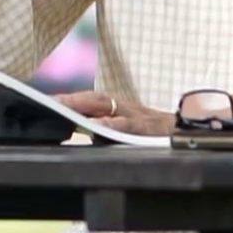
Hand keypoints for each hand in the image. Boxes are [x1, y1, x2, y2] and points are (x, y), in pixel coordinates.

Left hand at [54, 89, 175, 137]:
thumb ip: (104, 131)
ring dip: (85, 106)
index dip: (66, 99)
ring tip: (64, 108)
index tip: (42, 101)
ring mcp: (137, 114)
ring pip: (108, 106)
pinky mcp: (149, 126)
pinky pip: (129, 123)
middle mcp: (125, 107)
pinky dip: (114, 124)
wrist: (189, 134)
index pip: (87, 100)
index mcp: (117, 108)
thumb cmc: (154, 134)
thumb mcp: (127, 131)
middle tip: (48, 101)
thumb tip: (77, 133)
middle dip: (69, 99)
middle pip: (93, 98)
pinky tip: (100, 126)